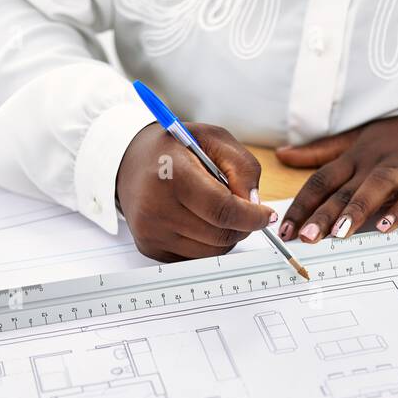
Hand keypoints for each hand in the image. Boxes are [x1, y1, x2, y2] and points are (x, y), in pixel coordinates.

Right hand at [116, 123, 277, 261]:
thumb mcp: (213, 139)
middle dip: (242, 227)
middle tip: (245, 212)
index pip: (222, 209)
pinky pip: (194, 257)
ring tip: (217, 213)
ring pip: (211, 252)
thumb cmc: (176, 149)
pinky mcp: (150, 248)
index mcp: (172, 174)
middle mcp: (156, 207)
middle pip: (220, 235)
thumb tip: (255, 206)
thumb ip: (242, 167)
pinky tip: (198, 221)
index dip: (251, 217)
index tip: (266, 216)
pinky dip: (206, 244)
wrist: (130, 162)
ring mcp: (150, 232)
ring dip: (226, 236)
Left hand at [275, 102, 397, 242]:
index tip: (284, 229)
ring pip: (376, 188)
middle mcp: (377, 163)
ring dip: (356, 210)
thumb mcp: (361, 136)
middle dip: (322, 214)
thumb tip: (283, 155)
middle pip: (344, 189)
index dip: (302, 204)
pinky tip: (386, 228)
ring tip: (338, 234)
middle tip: (304, 238)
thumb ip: (322, 150)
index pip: (321, 180)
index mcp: (357, 156)